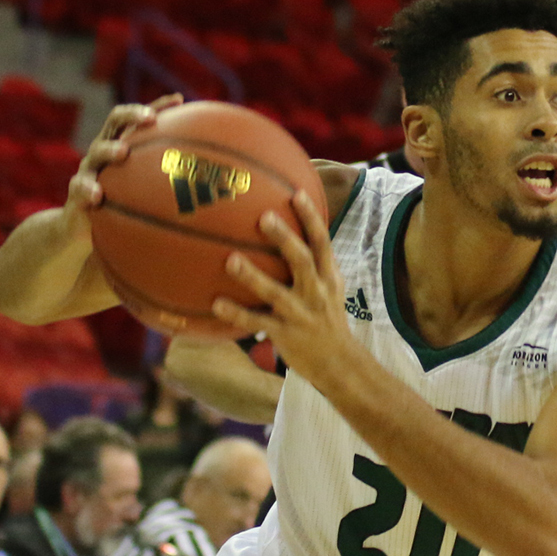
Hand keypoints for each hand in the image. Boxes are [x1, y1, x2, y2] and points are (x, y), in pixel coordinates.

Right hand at [62, 94, 182, 223]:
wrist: (84, 231)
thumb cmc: (126, 212)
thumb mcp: (151, 198)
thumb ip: (175, 190)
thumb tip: (220, 196)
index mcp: (125, 145)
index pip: (141, 119)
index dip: (158, 106)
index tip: (179, 100)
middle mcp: (106, 151)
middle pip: (116, 121)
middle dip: (132, 114)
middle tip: (149, 119)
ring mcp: (89, 170)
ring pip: (96, 151)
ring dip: (109, 149)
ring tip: (122, 152)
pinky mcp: (76, 192)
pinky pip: (79, 188)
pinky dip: (87, 190)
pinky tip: (98, 197)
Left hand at [211, 192, 363, 390]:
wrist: (340, 363)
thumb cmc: (327, 320)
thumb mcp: (329, 289)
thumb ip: (313, 264)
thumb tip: (288, 233)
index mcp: (328, 277)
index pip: (322, 242)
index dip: (311, 217)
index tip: (297, 193)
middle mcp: (317, 292)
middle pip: (302, 260)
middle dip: (284, 239)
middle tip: (263, 217)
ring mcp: (301, 314)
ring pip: (276, 293)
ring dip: (253, 276)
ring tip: (230, 260)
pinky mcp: (286, 334)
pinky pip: (258, 322)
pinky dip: (237, 313)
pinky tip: (216, 303)